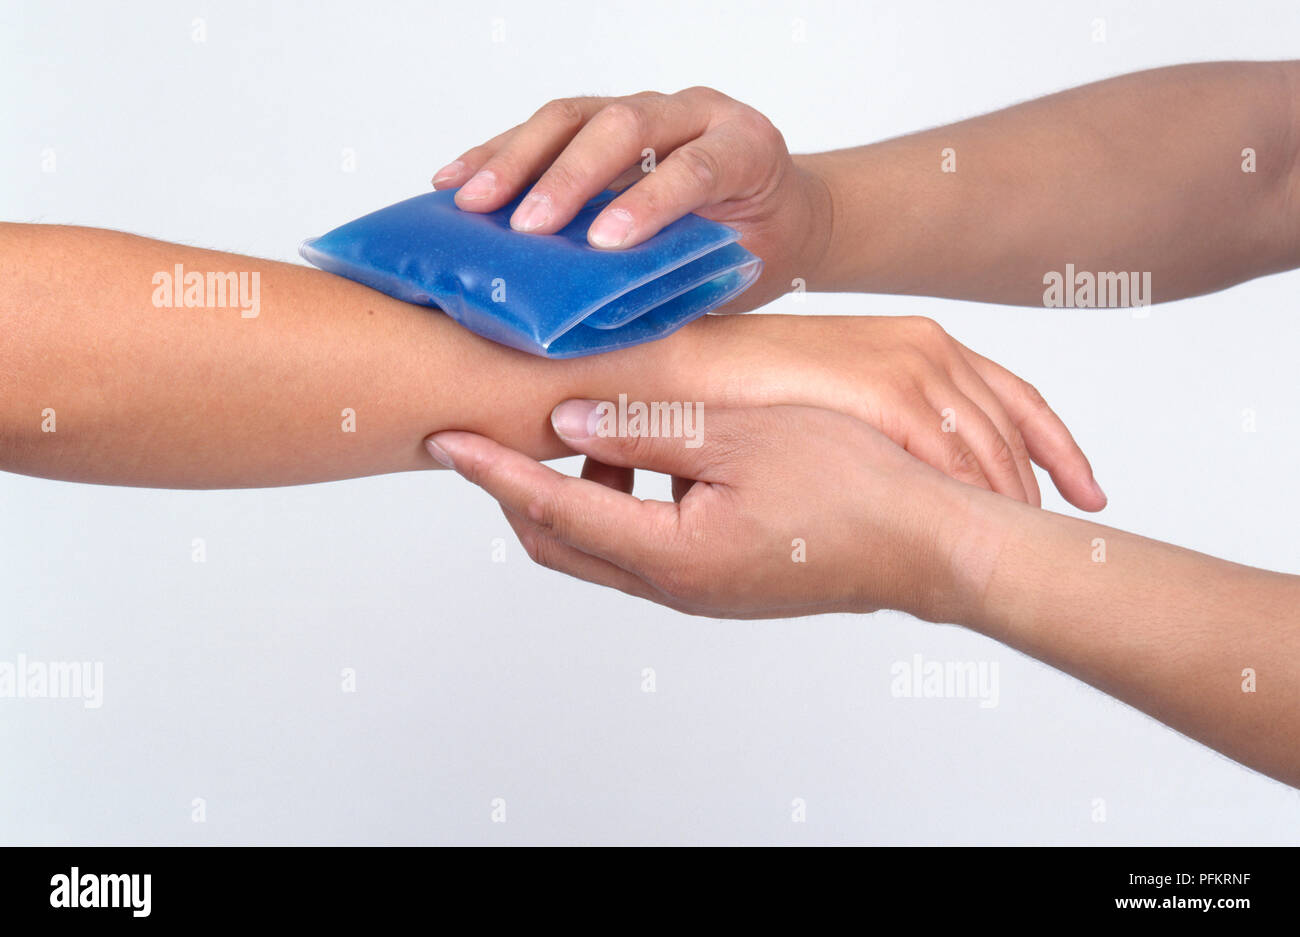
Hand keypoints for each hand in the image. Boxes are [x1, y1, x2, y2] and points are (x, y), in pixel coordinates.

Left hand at [426, 401, 987, 620]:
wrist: (932, 546)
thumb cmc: (855, 484)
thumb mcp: (742, 436)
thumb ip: (647, 430)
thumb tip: (570, 423)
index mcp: (669, 553)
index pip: (551, 510)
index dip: (493, 471)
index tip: (446, 438)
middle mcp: (672, 585)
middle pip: (558, 543)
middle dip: (514, 488)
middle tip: (493, 432)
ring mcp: (697, 590)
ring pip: (598, 546)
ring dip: (572, 494)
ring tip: (584, 430)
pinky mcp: (720, 581)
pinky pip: (643, 545)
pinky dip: (620, 502)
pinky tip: (649, 453)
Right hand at [431, 87, 828, 310]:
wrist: (778, 211)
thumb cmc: (760, 248)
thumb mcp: (740, 273)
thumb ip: (685, 282)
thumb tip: (613, 320)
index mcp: (745, 148)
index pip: (696, 166)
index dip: (651, 202)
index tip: (607, 242)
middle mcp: (694, 113)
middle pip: (625, 124)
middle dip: (572, 177)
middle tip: (529, 226)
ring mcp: (646, 109)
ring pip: (575, 115)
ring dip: (517, 158)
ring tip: (471, 200)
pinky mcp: (604, 118)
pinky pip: (547, 127)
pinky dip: (498, 152)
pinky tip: (457, 180)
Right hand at [674, 314, 1105, 510]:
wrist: (684, 363)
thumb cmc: (736, 385)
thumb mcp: (823, 396)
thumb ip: (863, 418)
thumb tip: (880, 464)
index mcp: (914, 342)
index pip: (1011, 394)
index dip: (1052, 442)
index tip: (1081, 486)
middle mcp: (924, 347)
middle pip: (1014, 423)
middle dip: (1046, 474)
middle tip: (1069, 521)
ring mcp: (909, 364)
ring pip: (992, 444)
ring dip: (1015, 495)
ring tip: (1034, 542)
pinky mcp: (887, 388)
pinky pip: (954, 454)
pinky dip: (979, 493)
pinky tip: (989, 529)